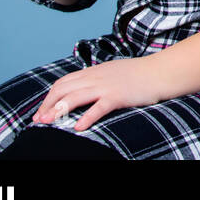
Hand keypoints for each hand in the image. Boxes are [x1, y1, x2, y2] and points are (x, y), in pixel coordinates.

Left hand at [32, 57, 165, 132]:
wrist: (161, 71)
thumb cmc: (140, 75)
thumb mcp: (114, 72)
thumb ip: (98, 79)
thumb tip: (84, 90)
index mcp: (94, 71)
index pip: (63, 82)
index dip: (49, 98)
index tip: (41, 112)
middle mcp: (96, 77)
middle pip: (64, 89)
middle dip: (47, 105)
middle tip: (39, 121)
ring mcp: (107, 86)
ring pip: (75, 96)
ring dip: (58, 110)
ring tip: (48, 123)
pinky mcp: (118, 96)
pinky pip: (99, 107)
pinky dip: (87, 117)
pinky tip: (79, 128)